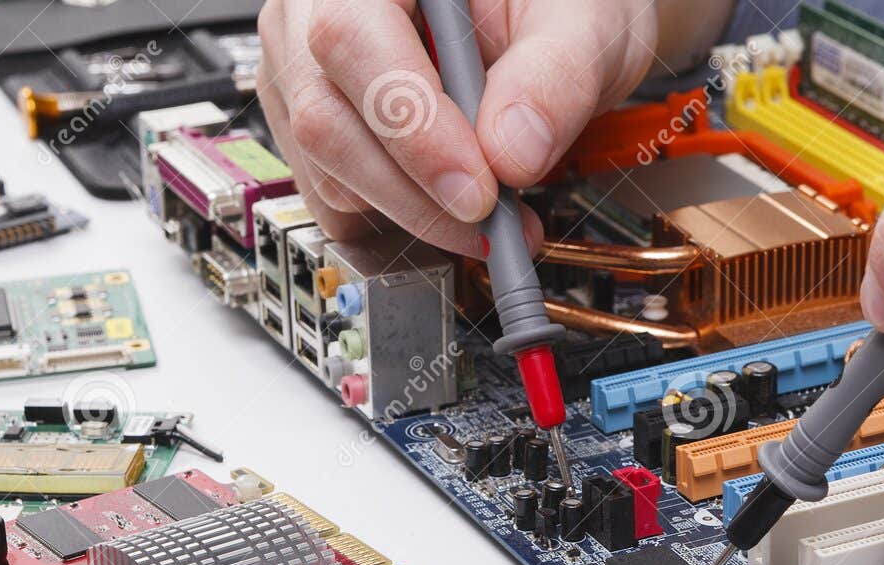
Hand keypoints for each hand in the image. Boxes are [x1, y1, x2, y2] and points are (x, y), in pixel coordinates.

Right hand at [256, 0, 659, 256]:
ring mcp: (306, 71)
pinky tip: (449, 211)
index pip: (354, 40)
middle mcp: (318, 9)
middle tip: (491, 224)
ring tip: (489, 219)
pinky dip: (394, 222)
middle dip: (415, 194)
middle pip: (326, 118)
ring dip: (412, 215)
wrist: (540, 30)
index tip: (476, 192)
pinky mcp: (314, 129)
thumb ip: (554, 77)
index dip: (413, 129)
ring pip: (327, 170)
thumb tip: (512, 156)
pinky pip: (332, 199)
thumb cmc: (549, 7)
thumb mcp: (578, 23)